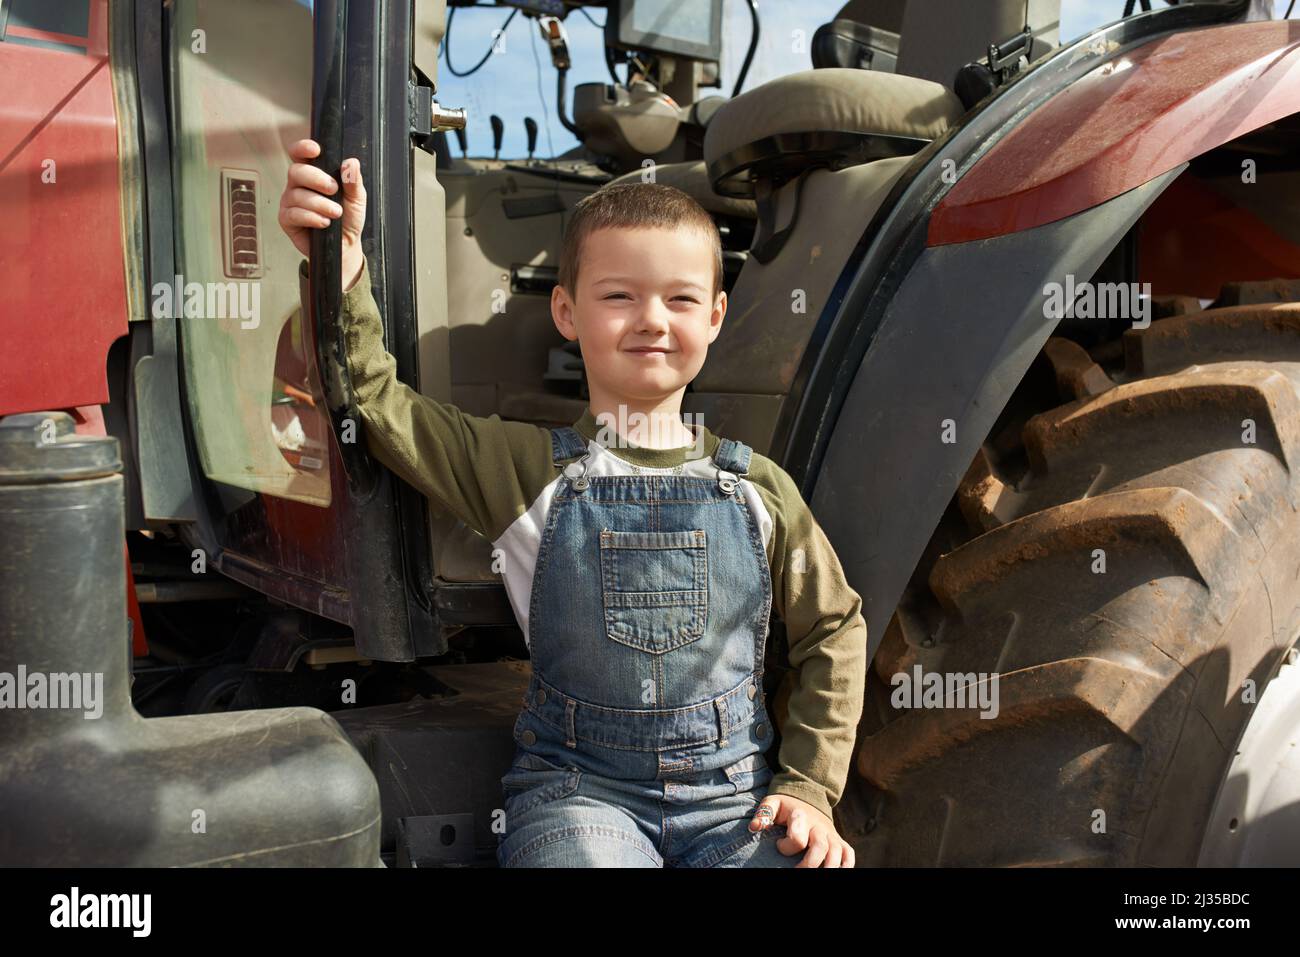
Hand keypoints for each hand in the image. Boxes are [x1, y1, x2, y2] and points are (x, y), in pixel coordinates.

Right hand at [279, 138, 366, 291]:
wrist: (345, 246)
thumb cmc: (348, 219)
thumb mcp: (356, 199)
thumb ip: (353, 181)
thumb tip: (351, 163)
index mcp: (313, 174)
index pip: (300, 155)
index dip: (303, 148)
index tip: (316, 150)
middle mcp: (298, 185)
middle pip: (296, 171)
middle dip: (316, 179)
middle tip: (333, 189)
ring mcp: (290, 202)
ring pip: (297, 195)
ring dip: (320, 204)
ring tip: (336, 213)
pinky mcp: (286, 220)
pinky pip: (293, 214)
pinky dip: (311, 217)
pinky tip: (324, 223)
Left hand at [750, 793, 854, 867]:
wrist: (807, 797)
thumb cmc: (786, 805)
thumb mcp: (772, 803)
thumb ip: (763, 813)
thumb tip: (754, 827)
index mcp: (801, 817)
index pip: (797, 838)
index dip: (786, 847)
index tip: (778, 845)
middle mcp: (818, 826)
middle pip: (820, 847)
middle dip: (810, 864)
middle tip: (797, 872)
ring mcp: (830, 834)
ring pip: (837, 853)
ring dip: (830, 868)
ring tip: (819, 877)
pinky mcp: (838, 839)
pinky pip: (848, 853)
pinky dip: (847, 865)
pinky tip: (839, 872)